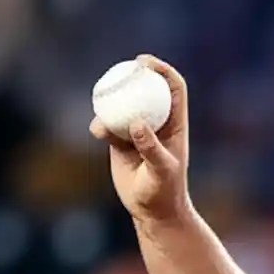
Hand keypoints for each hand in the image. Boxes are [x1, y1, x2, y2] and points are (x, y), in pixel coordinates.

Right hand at [89, 54, 190, 223]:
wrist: (152, 210)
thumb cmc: (165, 191)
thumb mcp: (162, 169)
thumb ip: (151, 147)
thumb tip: (136, 123)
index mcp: (176, 124)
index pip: (174, 88)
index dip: (163, 71)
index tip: (145, 63)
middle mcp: (157, 124)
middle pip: (147, 89)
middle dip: (135, 73)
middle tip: (121, 68)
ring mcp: (137, 132)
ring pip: (123, 106)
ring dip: (112, 100)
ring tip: (104, 102)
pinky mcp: (120, 143)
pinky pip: (107, 125)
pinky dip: (101, 124)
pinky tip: (98, 131)